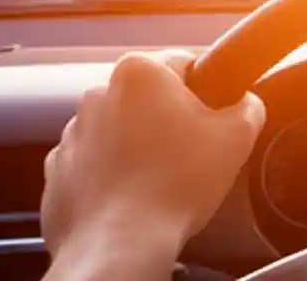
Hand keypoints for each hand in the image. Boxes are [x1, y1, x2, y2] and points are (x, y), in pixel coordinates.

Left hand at [41, 50, 264, 276]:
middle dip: (168, 120)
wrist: (121, 242)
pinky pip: (93, 164)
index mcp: (140, 72)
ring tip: (161, 180)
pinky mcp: (58, 170)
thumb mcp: (236, 137)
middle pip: (147, 98)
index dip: (206, 92)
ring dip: (138, 146)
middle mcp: (98, 93)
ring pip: (119, 130)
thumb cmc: (176, 185)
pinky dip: (111, 175)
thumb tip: (246, 104)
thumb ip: (248, 107)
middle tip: (192, 154)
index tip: (212, 120)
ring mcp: (72, 133)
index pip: (184, 64)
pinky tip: (133, 196)